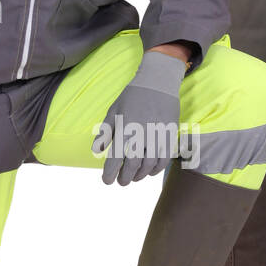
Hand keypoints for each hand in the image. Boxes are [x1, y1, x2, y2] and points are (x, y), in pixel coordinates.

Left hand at [92, 51, 185, 185]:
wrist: (158, 83)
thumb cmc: (132, 96)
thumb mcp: (114, 111)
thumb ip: (105, 132)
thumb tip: (96, 150)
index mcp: (124, 128)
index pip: (115, 159)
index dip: (109, 173)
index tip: (107, 181)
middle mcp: (141, 134)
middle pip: (132, 166)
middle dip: (125, 178)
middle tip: (121, 182)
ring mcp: (157, 136)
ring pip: (148, 166)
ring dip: (140, 176)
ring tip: (134, 178)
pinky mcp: (169, 135)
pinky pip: (164, 159)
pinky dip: (156, 169)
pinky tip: (150, 172)